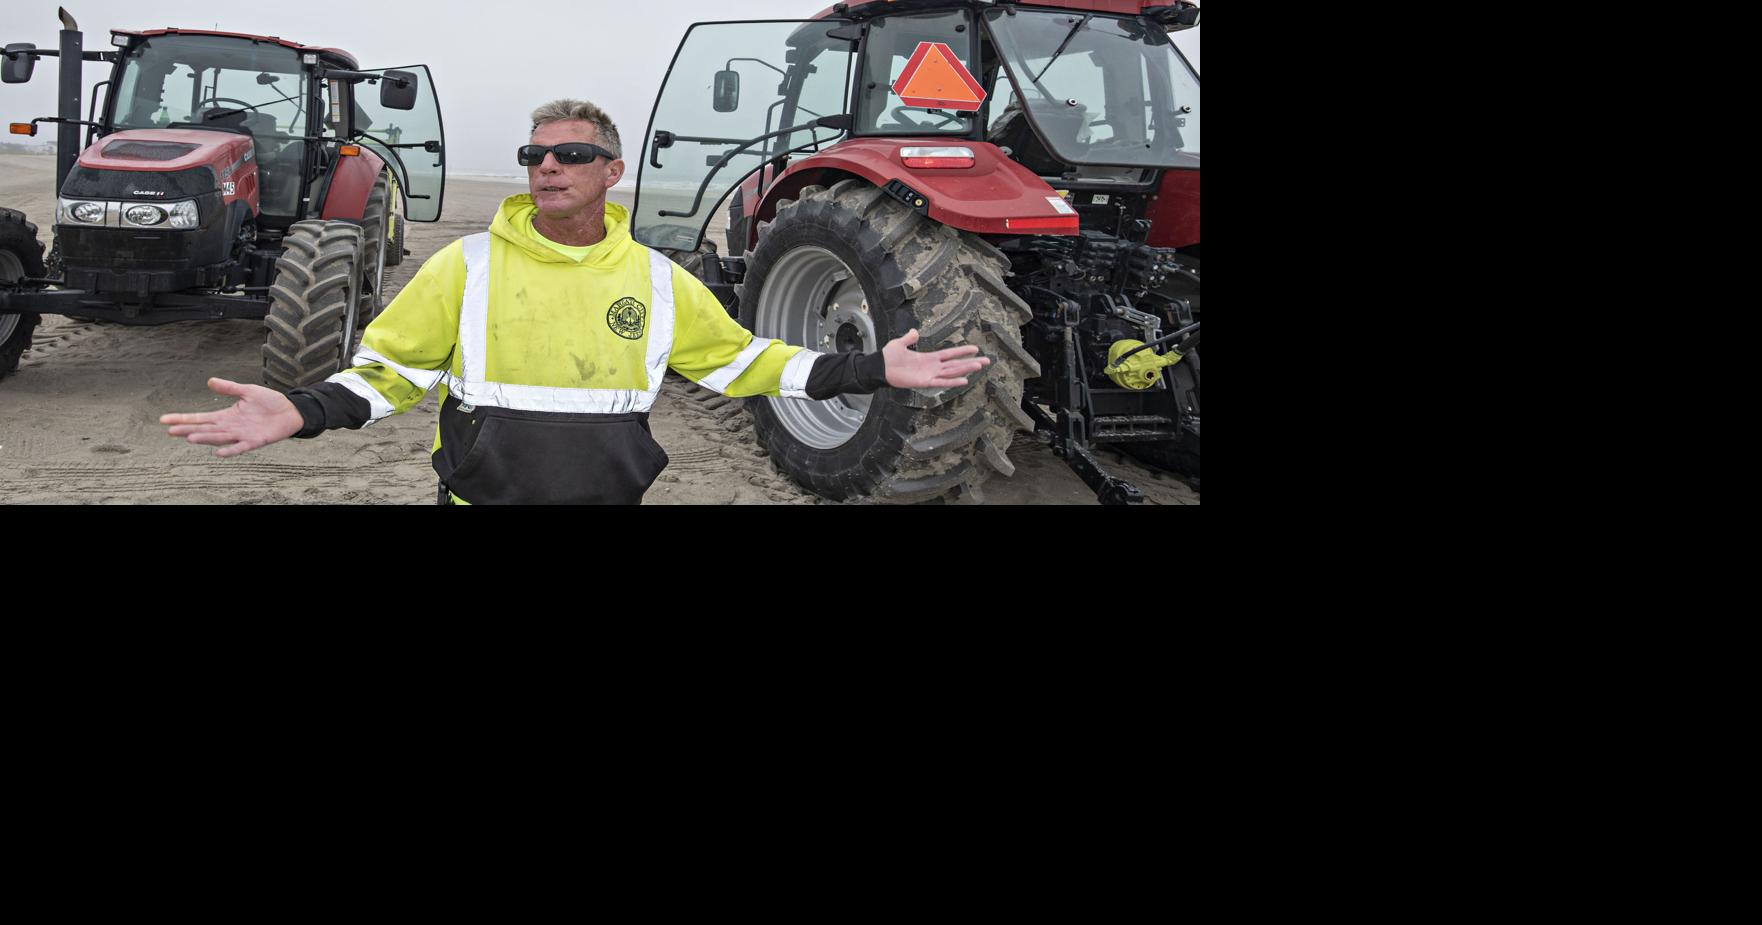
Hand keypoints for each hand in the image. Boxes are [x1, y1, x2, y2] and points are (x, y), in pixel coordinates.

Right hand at [160, 378, 304, 457]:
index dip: (183, 419)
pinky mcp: (255, 441)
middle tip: (170, 431)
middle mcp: (230, 427)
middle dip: (188, 430)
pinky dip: (230, 450)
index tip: (165, 420)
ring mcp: (241, 435)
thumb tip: (210, 381)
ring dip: (205, 438)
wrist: (291, 411)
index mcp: (226, 416)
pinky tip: (219, 452)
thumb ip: (230, 388)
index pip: (200, 418)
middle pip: (205, 429)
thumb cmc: (269, 402)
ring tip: (190, 438)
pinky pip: (241, 447)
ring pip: (219, 438)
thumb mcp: (247, 391)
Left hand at [882, 329, 990, 388]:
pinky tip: (964, 380)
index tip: (976, 349)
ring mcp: (930, 374)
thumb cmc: (889, 357)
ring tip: (980, 366)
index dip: (962, 352)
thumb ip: (909, 338)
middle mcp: (933, 367)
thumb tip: (915, 331)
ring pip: (952, 372)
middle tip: (987, 361)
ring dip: (966, 369)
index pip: (950, 354)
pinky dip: (952, 382)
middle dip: (971, 362)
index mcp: (929, 358)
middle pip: (956, 364)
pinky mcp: (925, 382)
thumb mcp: (899, 343)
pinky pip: (941, 382)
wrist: (880, 367)